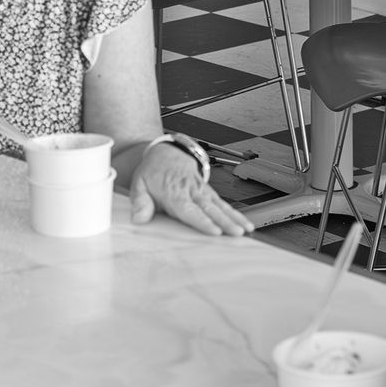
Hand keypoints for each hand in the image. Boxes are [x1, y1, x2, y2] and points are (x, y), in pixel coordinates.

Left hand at [128, 144, 252, 235]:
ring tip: (246, 230)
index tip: (214, 231)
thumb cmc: (154, 172)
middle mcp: (192, 192)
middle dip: (225, 221)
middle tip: (236, 233)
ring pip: (221, 206)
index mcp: (174, 193)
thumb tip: (139, 219)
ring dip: (234, 218)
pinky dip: (236, 214)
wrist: (168, 153)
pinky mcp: (209, 193)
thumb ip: (140, 203)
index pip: (189, 209)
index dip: (202, 221)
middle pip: (210, 209)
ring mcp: (203, 192)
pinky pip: (224, 204)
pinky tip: (246, 224)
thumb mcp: (140, 184)